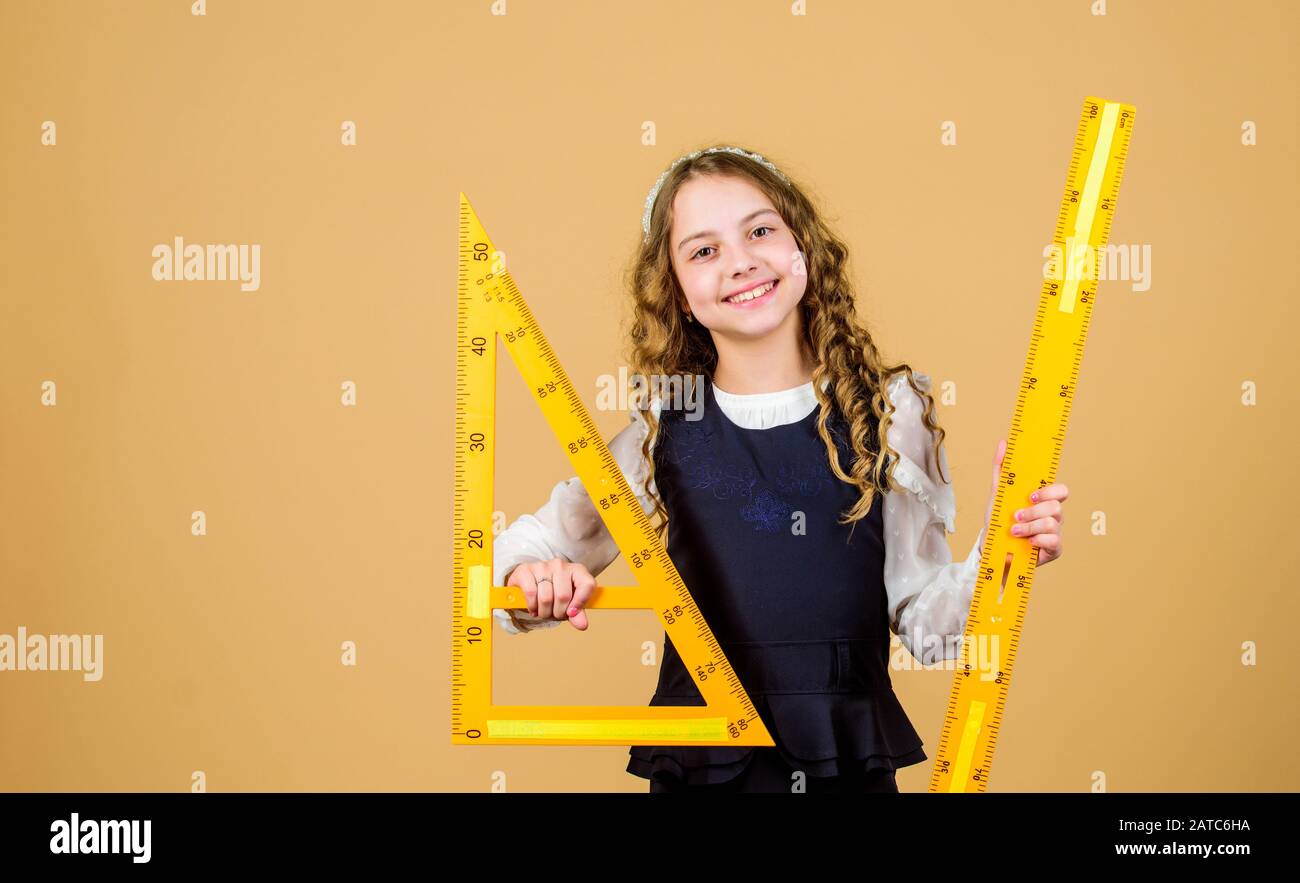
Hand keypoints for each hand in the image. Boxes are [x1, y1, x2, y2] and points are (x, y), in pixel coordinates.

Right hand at [505, 558, 595, 630]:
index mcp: (577, 571)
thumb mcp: (569, 602)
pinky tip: (534, 608)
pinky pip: (530, 593)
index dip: (581, 602)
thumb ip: (577, 613)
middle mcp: (561, 565)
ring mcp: (543, 566)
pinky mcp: (526, 569)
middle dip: (558, 613)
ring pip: (546, 598)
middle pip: (563, 596)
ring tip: (543, 611)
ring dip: (544, 612)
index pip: (587, 585)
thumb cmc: (554, 591)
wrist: (531, 580)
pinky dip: (532, 606)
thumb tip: (582, 625)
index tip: (571, 613)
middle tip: (554, 614)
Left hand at [985, 438, 1067, 566]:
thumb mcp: (998, 494)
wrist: (992, 548)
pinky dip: (1038, 540)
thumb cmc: (999, 520)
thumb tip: (1004, 443)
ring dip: (1030, 527)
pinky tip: (1027, 543)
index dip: (1049, 492)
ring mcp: (1055, 532)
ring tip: (1014, 531)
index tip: (1030, 496)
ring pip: (1052, 523)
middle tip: (1016, 516)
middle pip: (1056, 507)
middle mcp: (1053, 515)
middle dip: (1033, 512)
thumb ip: (1001, 469)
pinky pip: (1054, 541)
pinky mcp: (1054, 549)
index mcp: (1044, 500)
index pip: (1062, 490)